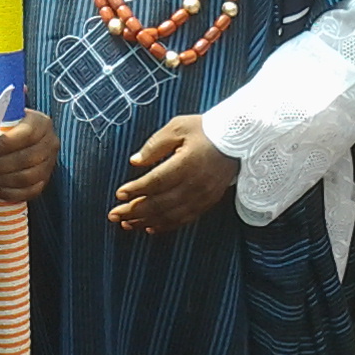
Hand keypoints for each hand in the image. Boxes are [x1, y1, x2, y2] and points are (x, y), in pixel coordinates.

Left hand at [0, 108, 57, 202]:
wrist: (17, 135)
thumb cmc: (6, 124)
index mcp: (41, 123)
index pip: (26, 134)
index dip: (3, 145)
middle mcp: (49, 143)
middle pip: (25, 159)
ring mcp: (49, 164)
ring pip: (26, 177)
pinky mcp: (44, 181)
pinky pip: (29, 191)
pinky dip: (9, 193)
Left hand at [110, 115, 238, 233]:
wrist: (240, 139)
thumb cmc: (206, 130)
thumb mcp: (178, 127)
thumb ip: (154, 145)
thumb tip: (135, 161)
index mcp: (186, 164)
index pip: (155, 182)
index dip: (136, 190)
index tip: (119, 193)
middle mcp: (195, 184)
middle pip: (160, 203)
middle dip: (134, 211)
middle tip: (114, 215)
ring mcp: (203, 196)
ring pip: (170, 215)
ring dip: (146, 221)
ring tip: (127, 224)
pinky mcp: (209, 202)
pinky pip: (184, 218)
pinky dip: (166, 225)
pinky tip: (150, 227)